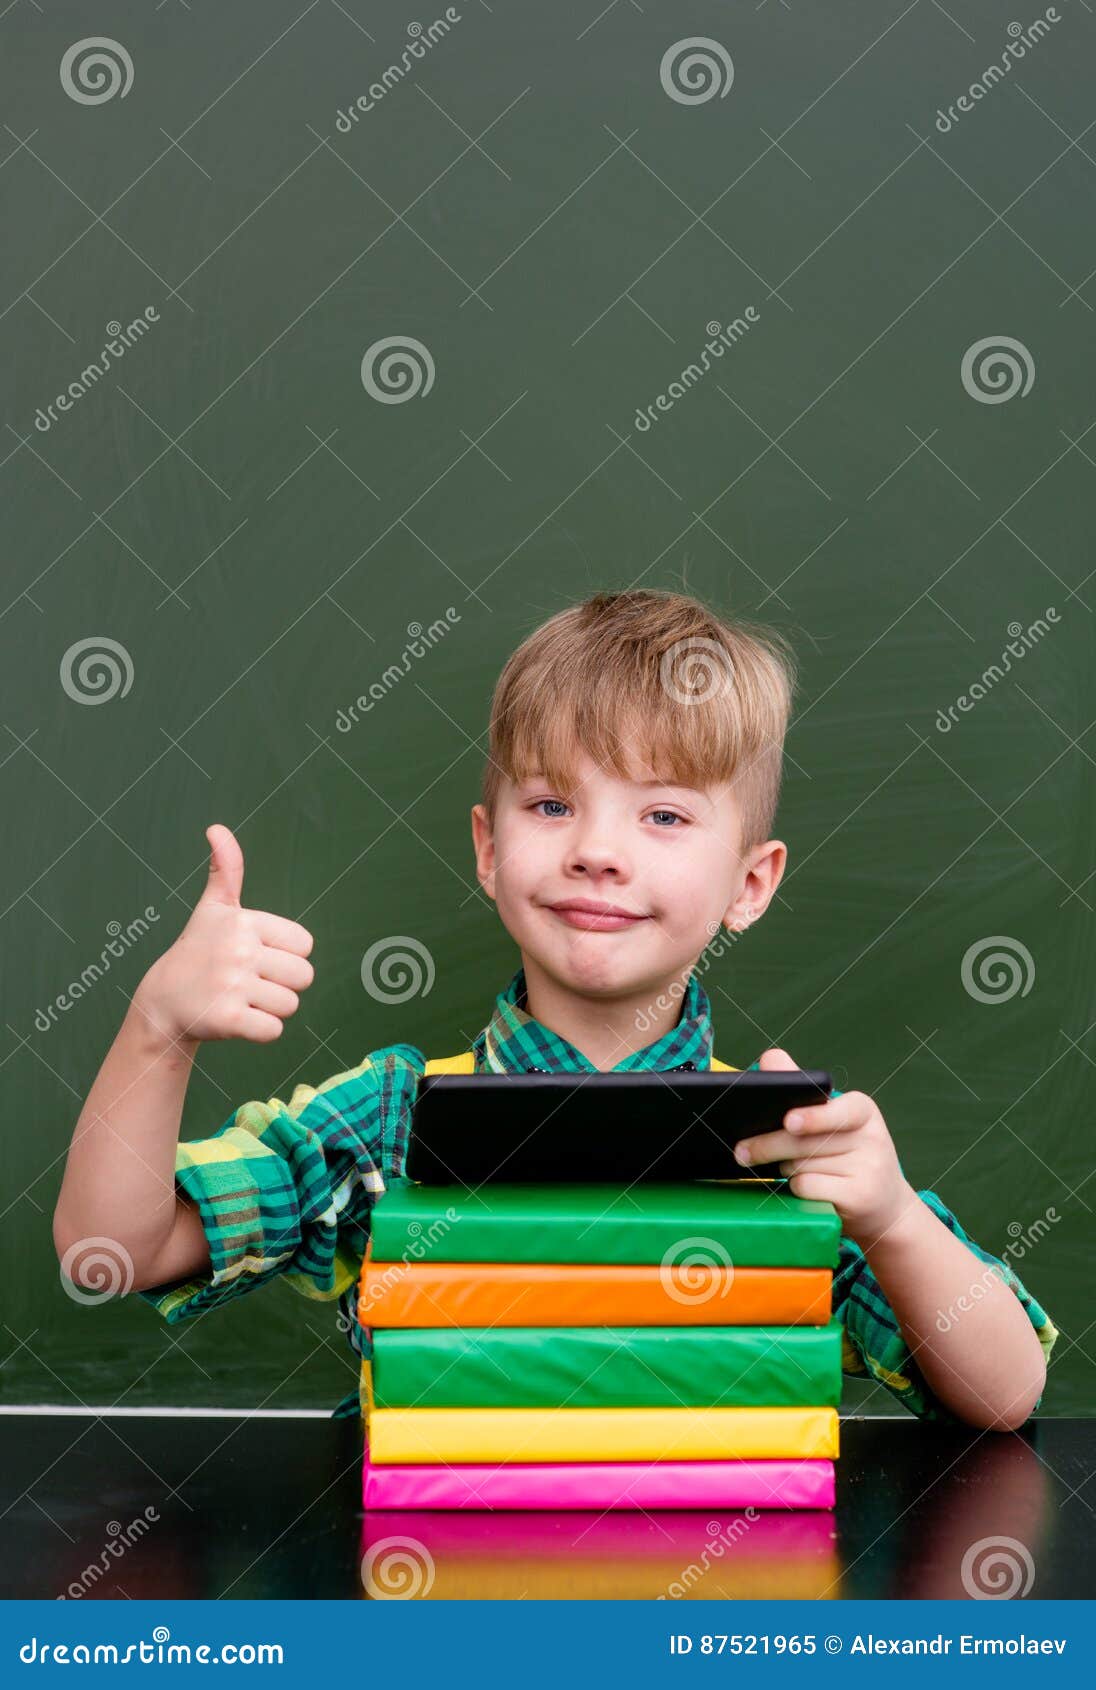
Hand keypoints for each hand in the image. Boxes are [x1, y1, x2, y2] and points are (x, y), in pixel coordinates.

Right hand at [134, 824, 314, 1046]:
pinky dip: (260, 1032)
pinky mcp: (229, 1020)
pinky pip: (274, 1032)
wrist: (163, 1002)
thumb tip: (217, 828)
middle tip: (249, 983)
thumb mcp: (213, 908)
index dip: (286, 956)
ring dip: (270, 1010)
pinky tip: (236, 1020)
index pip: (305, 945)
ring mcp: (232, 985)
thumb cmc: (198, 951)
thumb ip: (226, 869)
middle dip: (282, 986)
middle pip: (304, 977)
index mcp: (245, 922)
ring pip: (290, 1006)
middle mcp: (239, 950)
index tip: (255, 957)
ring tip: (240, 999)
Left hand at [735, 1047, 915, 1247]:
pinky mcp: (861, 1197)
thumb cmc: (846, 1153)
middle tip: (742, 1152)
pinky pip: (810, 1188)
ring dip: (784, 1168)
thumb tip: (770, 1058)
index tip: (789, 1121)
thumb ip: (801, 1089)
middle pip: (805, 1142)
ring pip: (803, 1166)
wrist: (884, 1203)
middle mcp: (872, 1137)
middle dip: (768, 1146)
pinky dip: (797, 1188)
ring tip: (788, 1168)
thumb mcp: (833, 1119)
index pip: (838, 1110)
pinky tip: (803, 1187)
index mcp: (862, 1109)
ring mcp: (870, 1169)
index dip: (813, 1117)